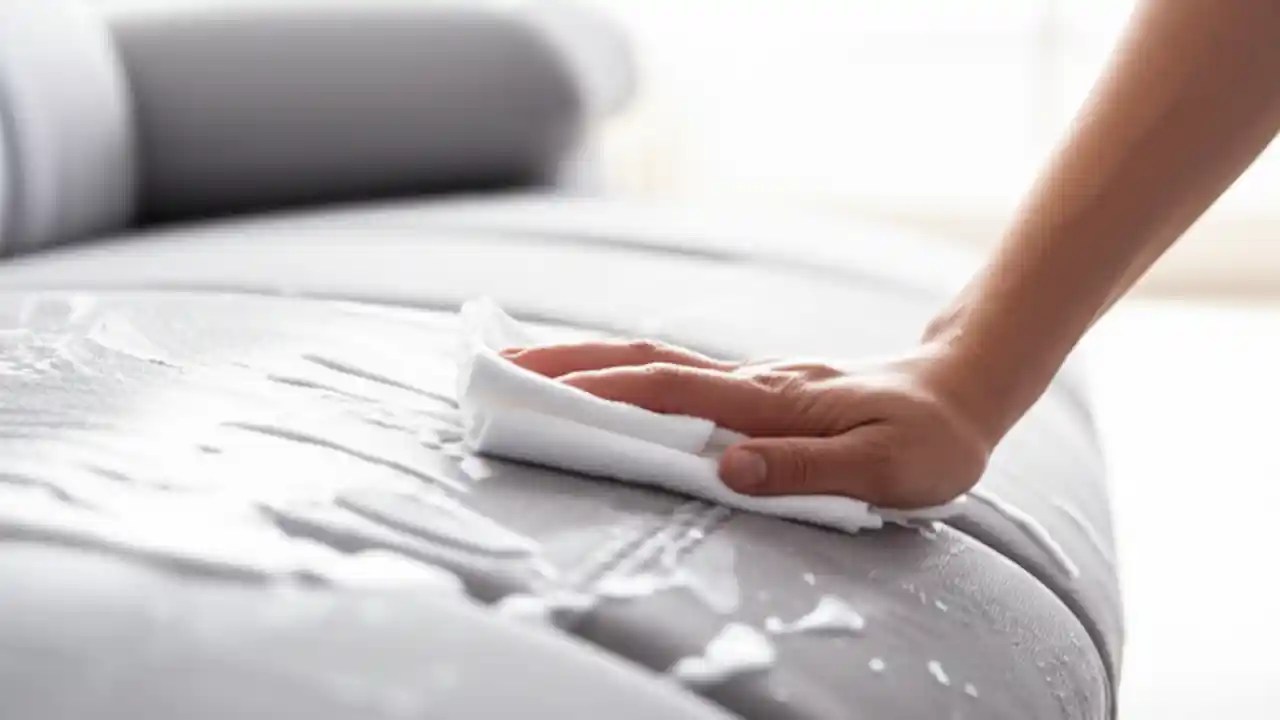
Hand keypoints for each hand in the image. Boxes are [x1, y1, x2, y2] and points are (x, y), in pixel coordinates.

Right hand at [502, 339, 996, 507]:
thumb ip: (808, 467)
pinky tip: (607, 381)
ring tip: (530, 365)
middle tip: (502, 364)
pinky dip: (629, 375)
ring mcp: (754, 382)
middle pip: (646, 363)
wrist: (963, 387)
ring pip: (658, 364)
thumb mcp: (888, 466)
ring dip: (591, 362)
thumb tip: (725, 467)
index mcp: (774, 401)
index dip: (604, 393)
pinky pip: (681, 379)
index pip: (672, 393)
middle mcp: (753, 383)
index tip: (539, 393)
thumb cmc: (931, 436)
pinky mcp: (760, 391)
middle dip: (572, 362)